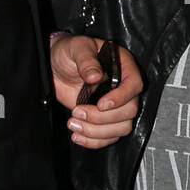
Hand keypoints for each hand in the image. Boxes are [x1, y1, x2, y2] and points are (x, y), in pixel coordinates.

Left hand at [50, 34, 142, 148]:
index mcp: (122, 66)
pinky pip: (109, 137)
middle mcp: (122, 87)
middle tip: (78, 111)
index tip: (102, 104)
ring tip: (73, 123)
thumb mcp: (76, 48)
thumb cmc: (69, 52)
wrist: (54, 66)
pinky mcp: (104, 119)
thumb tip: (95, 75)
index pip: (134, 85)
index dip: (121, 97)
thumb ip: (86, 60)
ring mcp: (114, 105)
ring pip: (121, 128)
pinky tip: (77, 135)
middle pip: (129, 111)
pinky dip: (93, 141)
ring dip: (96, 131)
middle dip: (102, 117)